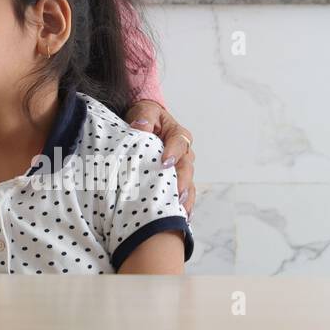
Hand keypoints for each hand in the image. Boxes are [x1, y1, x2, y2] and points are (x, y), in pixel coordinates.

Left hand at [127, 100, 194, 216]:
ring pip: (188, 183)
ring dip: (185, 197)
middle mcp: (184, 153)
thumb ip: (144, 118)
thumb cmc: (145, 116)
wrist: (144, 123)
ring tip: (180, 210)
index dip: (173, 153)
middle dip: (183, 181)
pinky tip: (181, 217)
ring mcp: (181, 168)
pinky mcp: (176, 180)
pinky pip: (183, 193)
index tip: (164, 162)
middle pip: (186, 167)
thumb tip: (141, 126)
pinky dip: (182, 204)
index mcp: (178, 134)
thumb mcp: (144, 111)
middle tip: (176, 193)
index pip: (179, 143)